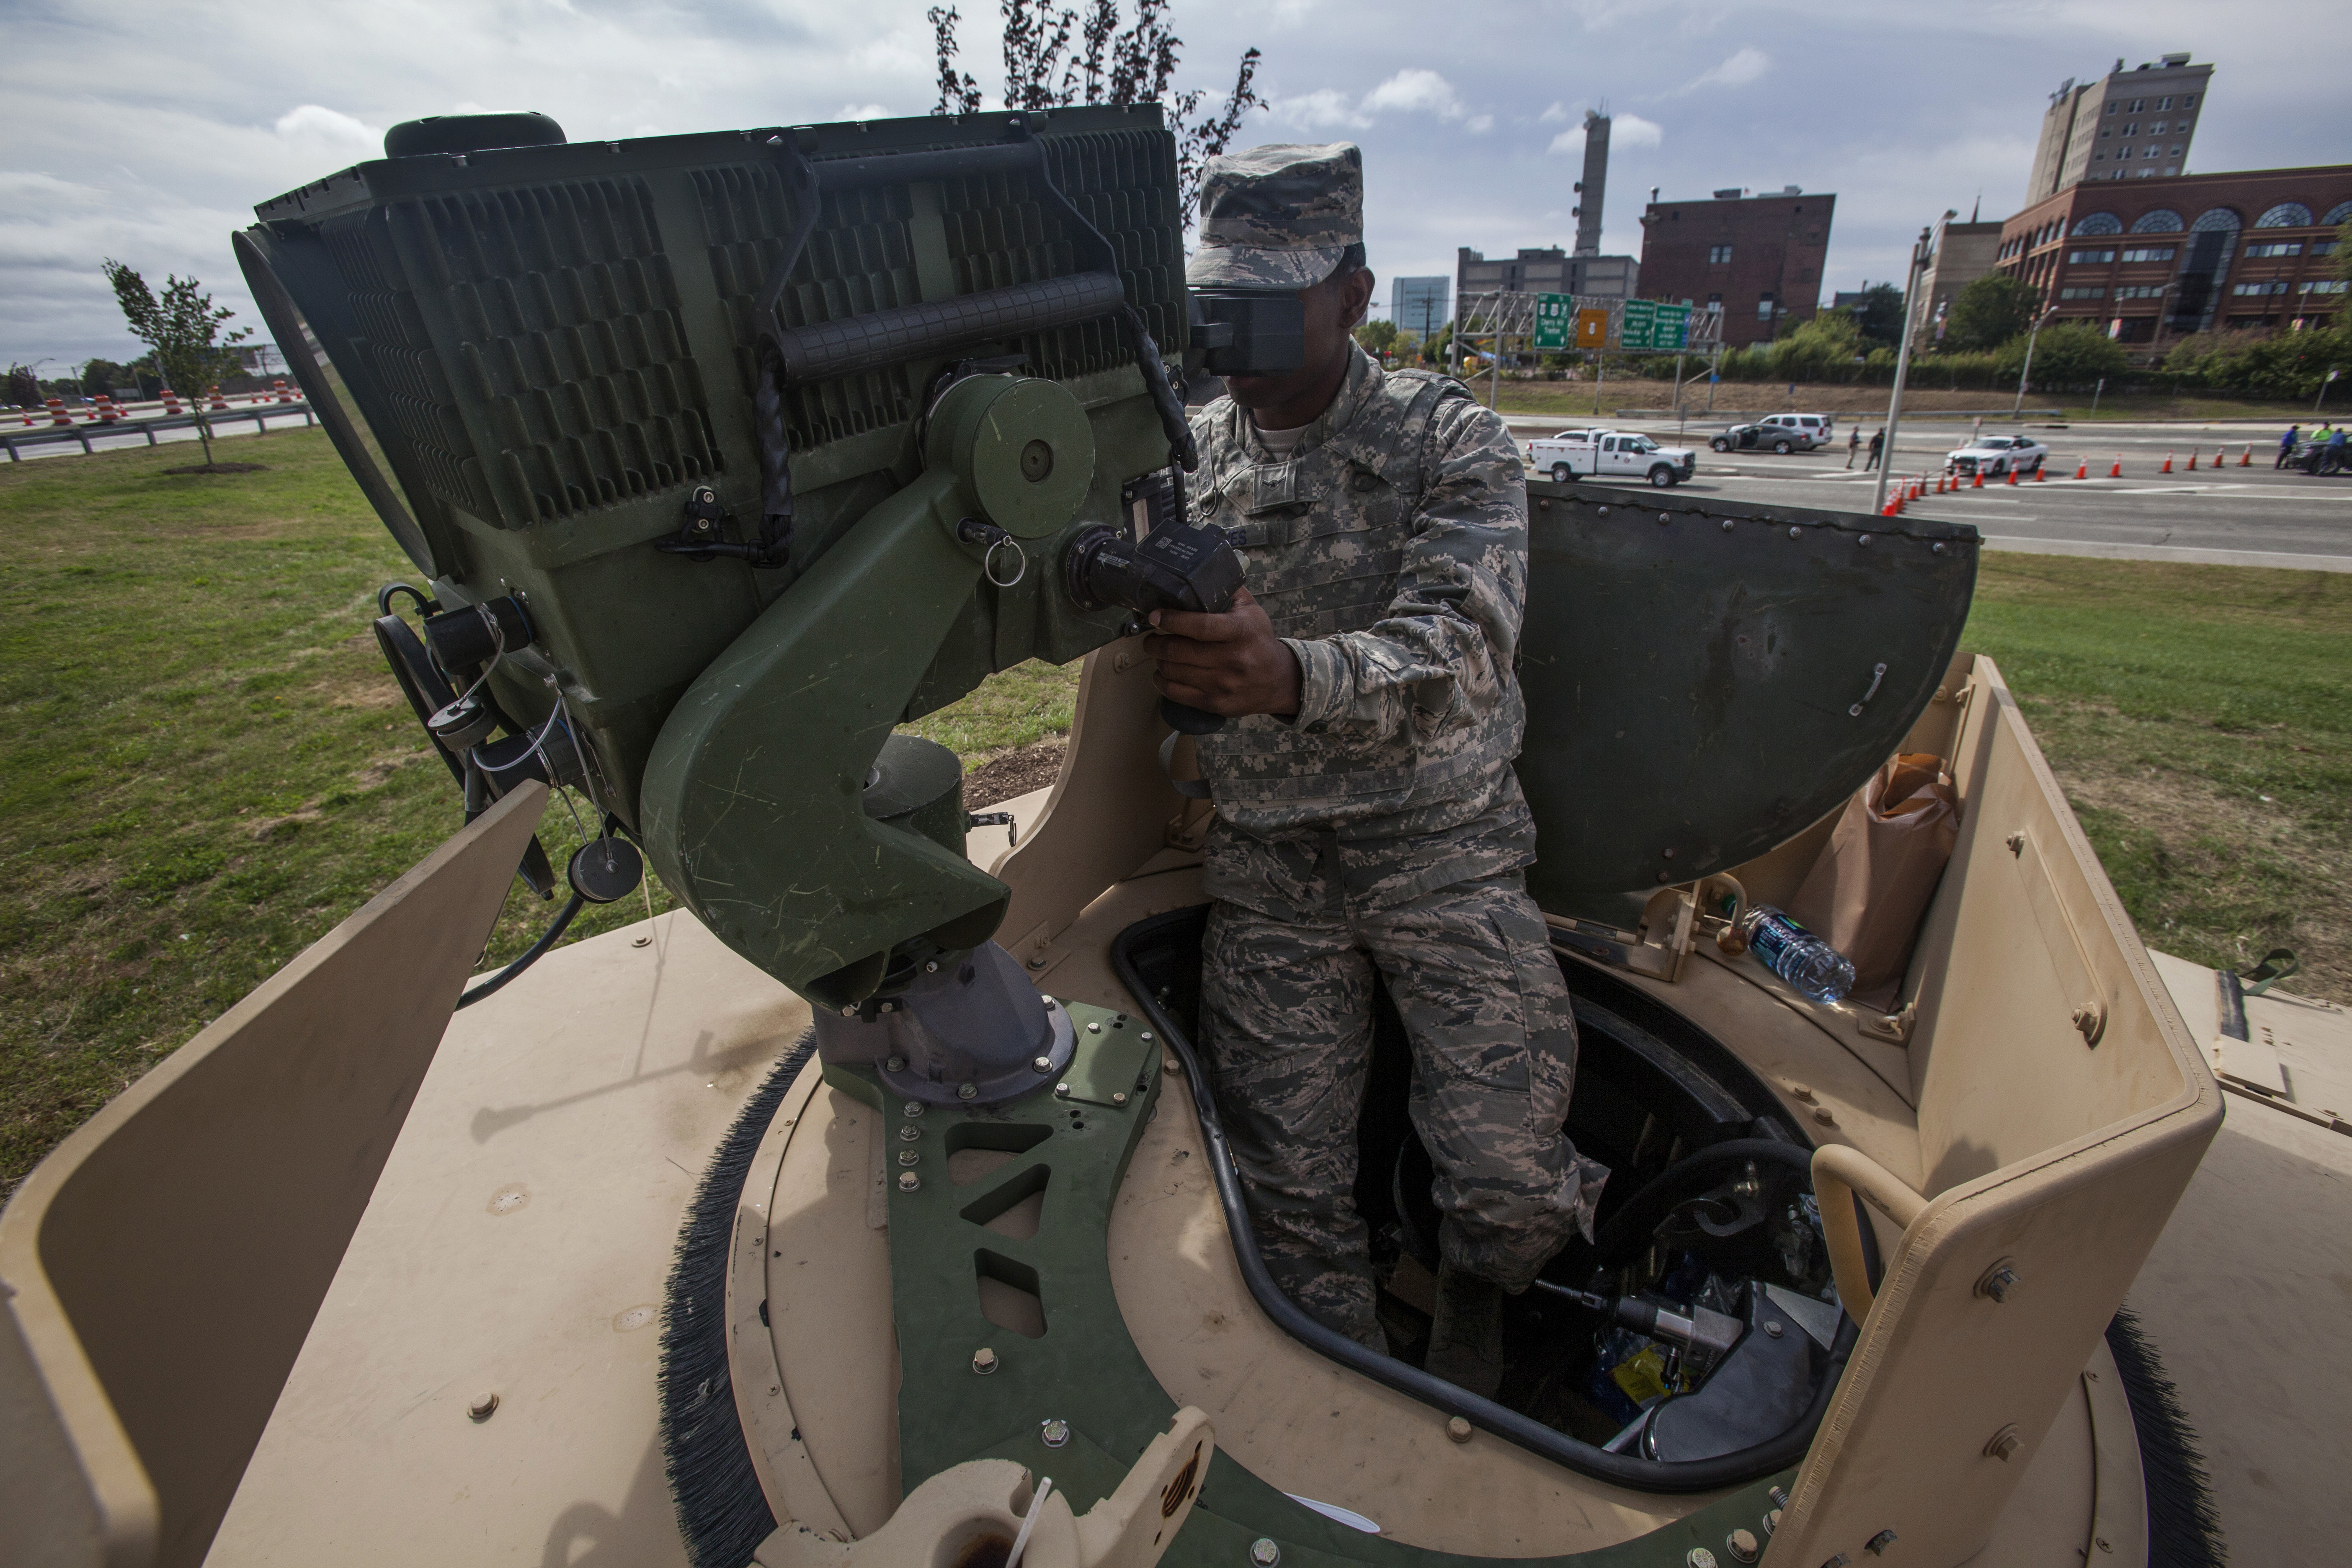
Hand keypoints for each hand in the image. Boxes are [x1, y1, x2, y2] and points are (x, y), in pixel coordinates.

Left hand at [1142, 588, 1301, 717]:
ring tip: (1157, 653)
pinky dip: (1162, 682)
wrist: (1278, 681)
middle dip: (1156, 643)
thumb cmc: (1259, 641)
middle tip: (1151, 637)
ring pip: (1174, 671)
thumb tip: (1200, 574)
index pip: (1199, 626)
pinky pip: (1177, 693)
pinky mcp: (1215, 703)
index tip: (1155, 616)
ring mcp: (1223, 684)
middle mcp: (1232, 659)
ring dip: (1158, 660)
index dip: (1172, 620)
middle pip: (1179, 651)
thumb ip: (1228, 591)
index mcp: (1240, 632)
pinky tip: (1161, 673)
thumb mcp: (1252, 611)